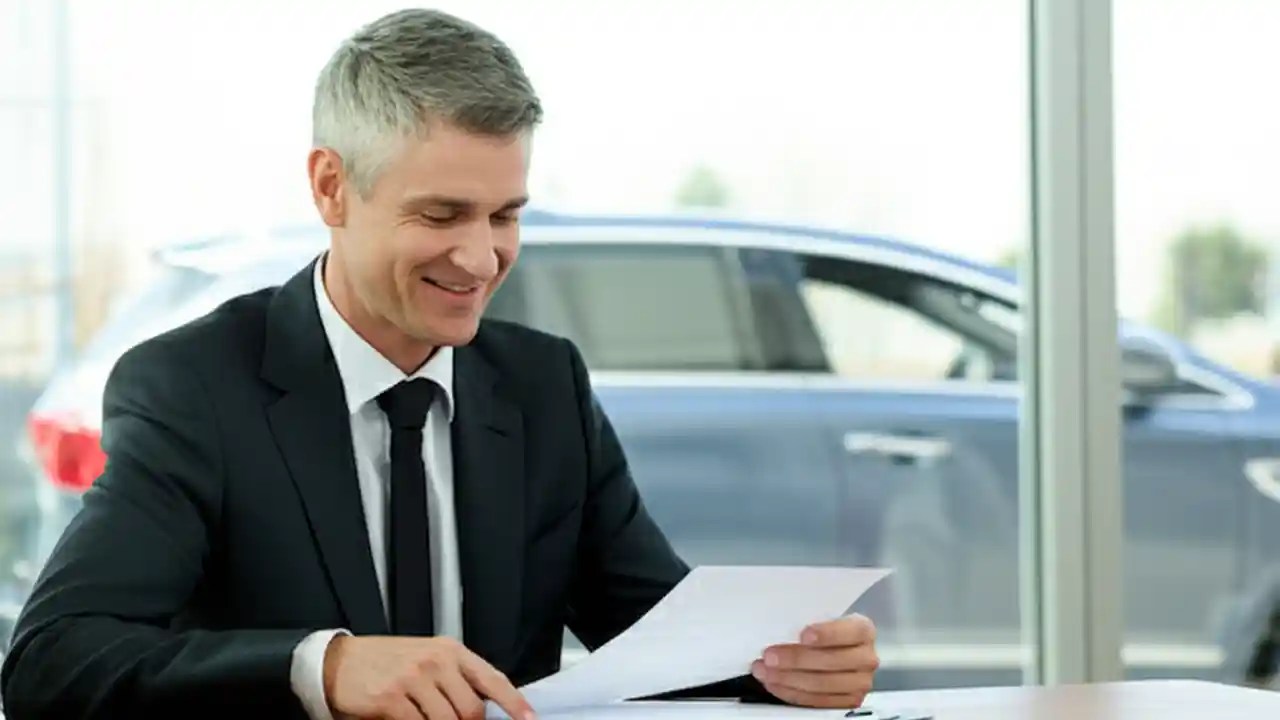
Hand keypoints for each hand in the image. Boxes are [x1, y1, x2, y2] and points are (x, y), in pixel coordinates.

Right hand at [323, 635, 535, 719]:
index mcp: (450, 651)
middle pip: (472, 710)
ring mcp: (413, 680)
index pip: (492, 679)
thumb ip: (455, 678)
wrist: (337, 662)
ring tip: (426, 719)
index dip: (514, 703)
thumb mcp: (426, 659)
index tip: (529, 719)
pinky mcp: (391, 700)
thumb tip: (484, 708)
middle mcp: (436, 662)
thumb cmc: (385, 662)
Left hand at [751, 614, 878, 708]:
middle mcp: (866, 657)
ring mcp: (859, 682)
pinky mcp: (848, 701)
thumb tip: (780, 624)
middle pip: (832, 661)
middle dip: (796, 659)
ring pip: (822, 684)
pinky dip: (791, 692)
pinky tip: (775, 683)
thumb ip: (808, 619)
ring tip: (765, 670)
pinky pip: (816, 701)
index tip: (803, 635)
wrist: (834, 648)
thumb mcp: (820, 617)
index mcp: (863, 630)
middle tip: (770, 655)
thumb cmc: (824, 630)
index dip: (826, 634)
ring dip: (787, 678)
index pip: (849, 631)